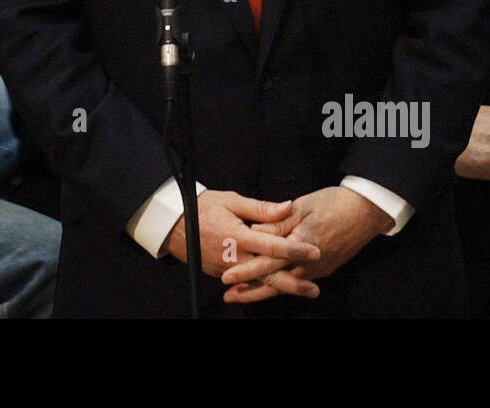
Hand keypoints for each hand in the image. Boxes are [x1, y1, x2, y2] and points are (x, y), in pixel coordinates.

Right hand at [164, 190, 318, 284]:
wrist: (174, 225)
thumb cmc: (203, 207)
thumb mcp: (232, 200)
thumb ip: (261, 208)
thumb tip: (288, 207)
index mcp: (239, 237)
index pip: (273, 246)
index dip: (295, 249)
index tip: (315, 251)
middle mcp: (235, 258)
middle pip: (268, 275)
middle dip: (293, 283)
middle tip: (315, 288)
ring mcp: (228, 269)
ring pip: (259, 282)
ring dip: (281, 286)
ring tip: (304, 289)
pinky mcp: (223, 274)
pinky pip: (247, 282)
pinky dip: (263, 285)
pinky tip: (279, 286)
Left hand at [220, 186, 389, 303]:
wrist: (367, 212)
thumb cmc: (334, 203)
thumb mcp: (302, 206)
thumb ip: (277, 222)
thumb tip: (253, 232)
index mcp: (302, 245)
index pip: (269, 262)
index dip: (247, 270)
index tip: (228, 276)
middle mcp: (310, 264)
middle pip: (276, 282)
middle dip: (251, 291)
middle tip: (229, 296)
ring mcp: (319, 269)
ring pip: (286, 285)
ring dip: (264, 290)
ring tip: (242, 294)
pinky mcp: (324, 269)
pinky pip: (298, 281)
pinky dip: (281, 284)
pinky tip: (268, 284)